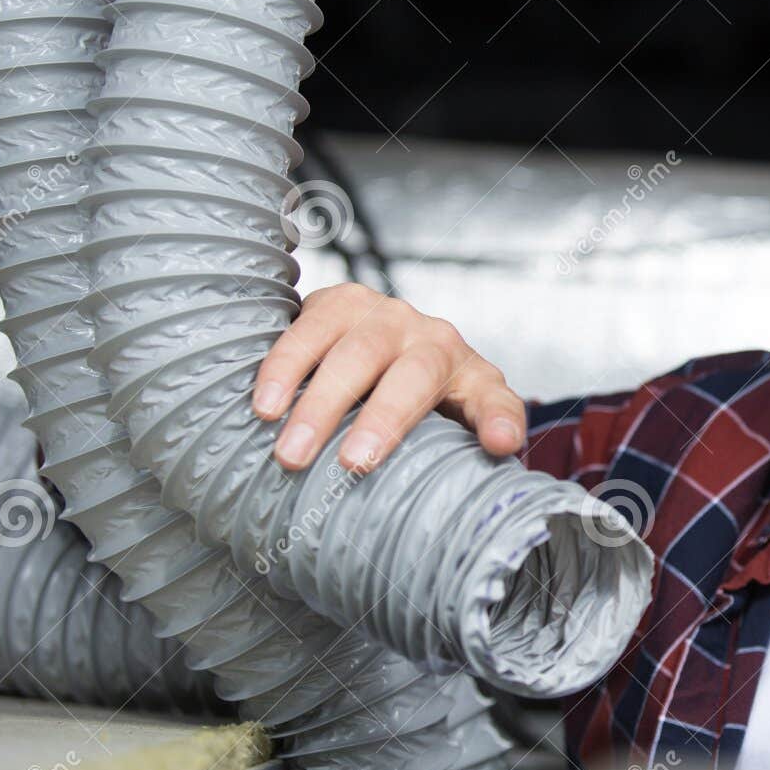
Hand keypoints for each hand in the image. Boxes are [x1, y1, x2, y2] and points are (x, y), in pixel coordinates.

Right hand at [252, 282, 524, 472]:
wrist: (382, 343)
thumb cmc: (427, 393)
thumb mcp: (469, 409)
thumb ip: (491, 425)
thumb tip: (505, 444)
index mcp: (466, 366)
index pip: (490, 394)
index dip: (494, 418)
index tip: (497, 445)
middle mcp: (424, 333)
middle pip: (408, 373)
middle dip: (379, 419)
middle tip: (352, 465)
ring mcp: (376, 313)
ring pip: (349, 350)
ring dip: (316, 399)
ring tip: (291, 449)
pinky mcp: (332, 303)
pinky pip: (305, 332)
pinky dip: (282, 370)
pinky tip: (264, 406)